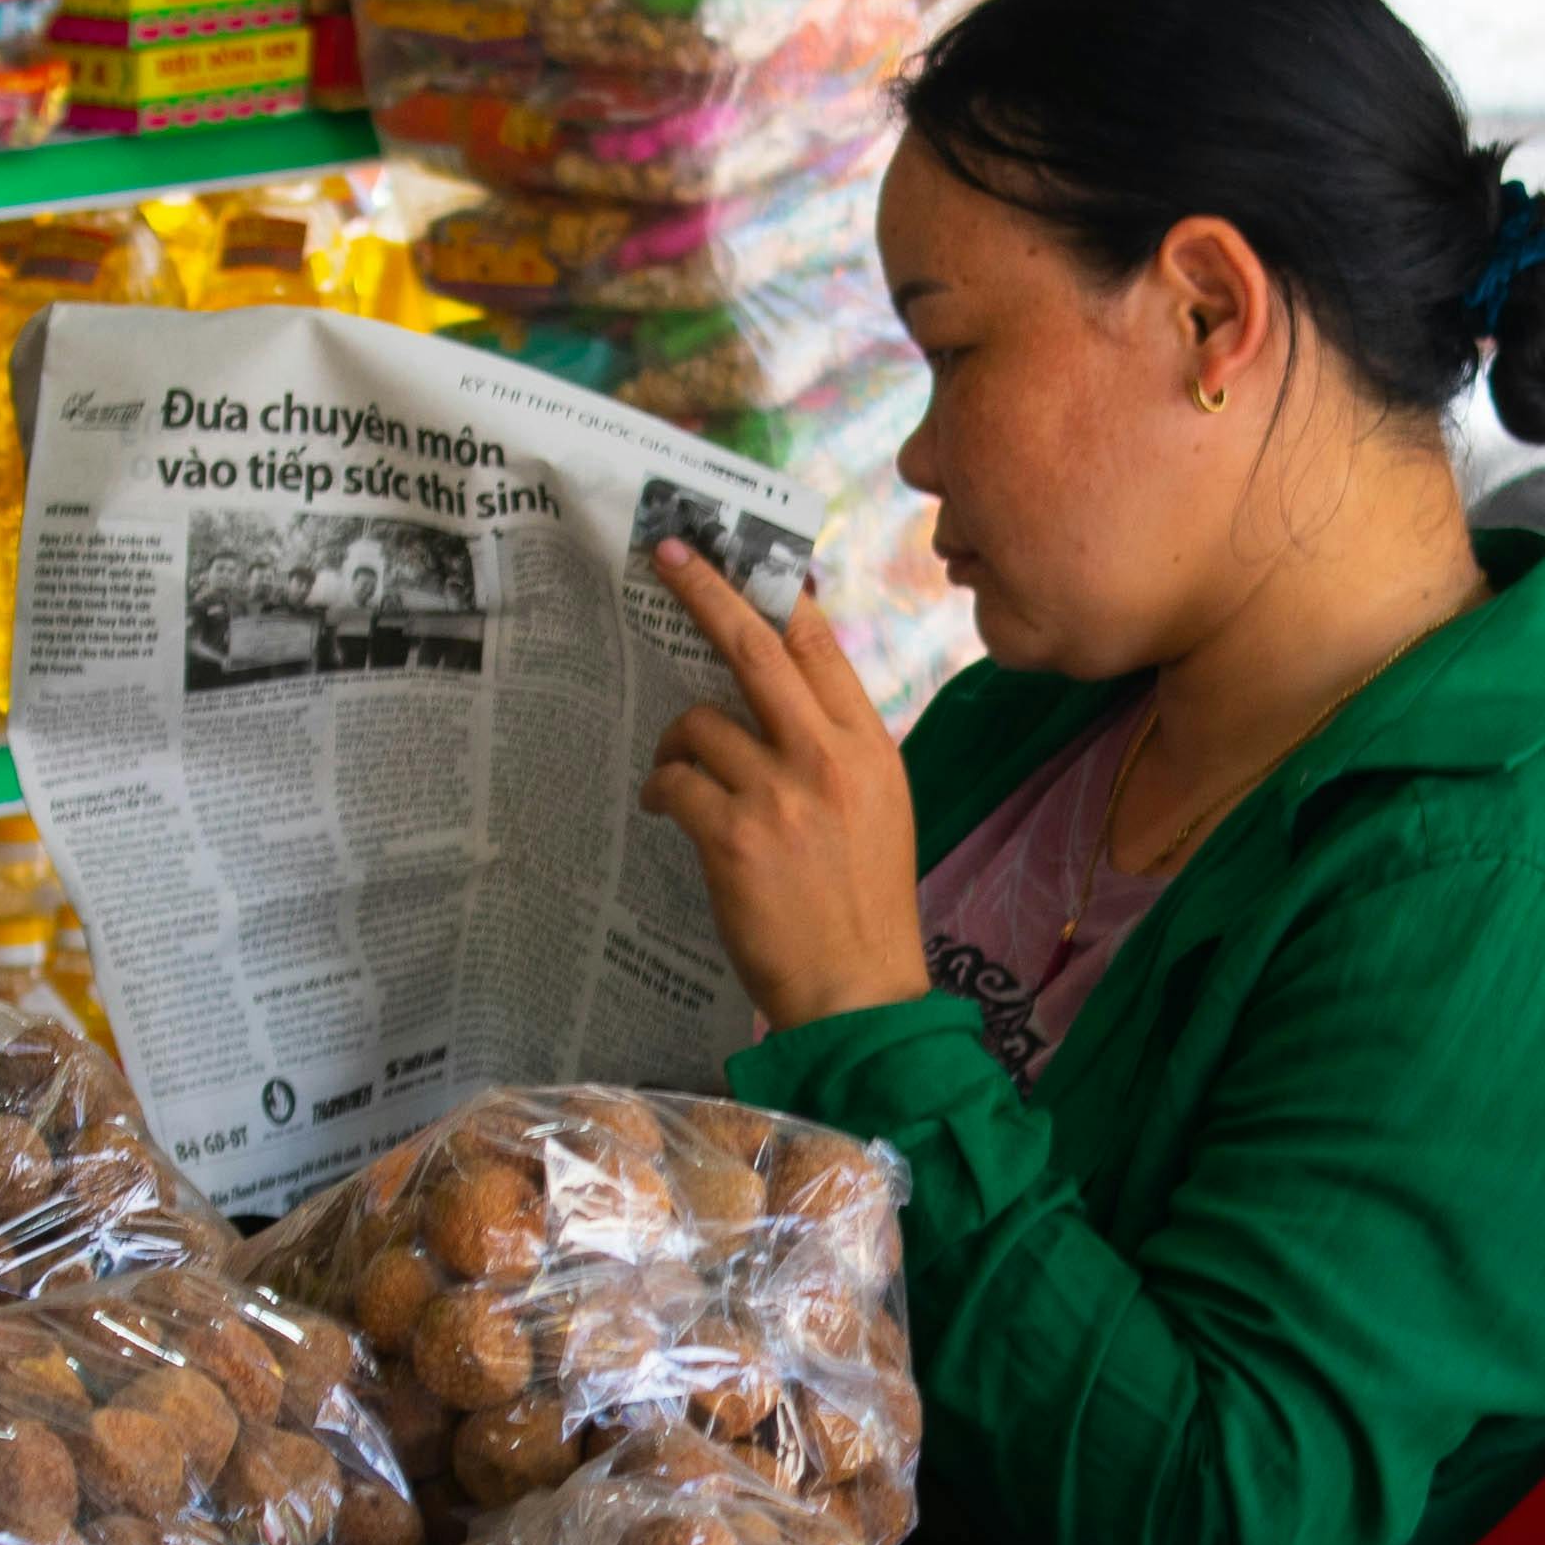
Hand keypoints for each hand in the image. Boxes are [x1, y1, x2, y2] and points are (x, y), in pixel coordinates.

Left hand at [645, 540, 926, 1030]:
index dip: (777, 593)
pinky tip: (668, 808)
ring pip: (701, 722)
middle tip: (667, 555)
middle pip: (755, 646)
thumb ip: (838, 745)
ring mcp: (779, 793)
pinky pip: (677, 782)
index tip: (745, 555)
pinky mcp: (735, 835)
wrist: (857, 989)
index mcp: (869, 744)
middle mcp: (826, 756)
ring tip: (679, 776)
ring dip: (677, 743)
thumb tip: (787, 692)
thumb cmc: (866, 902)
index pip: (820, 645)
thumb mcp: (880, 805)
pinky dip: (664, 789)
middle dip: (706, 590)